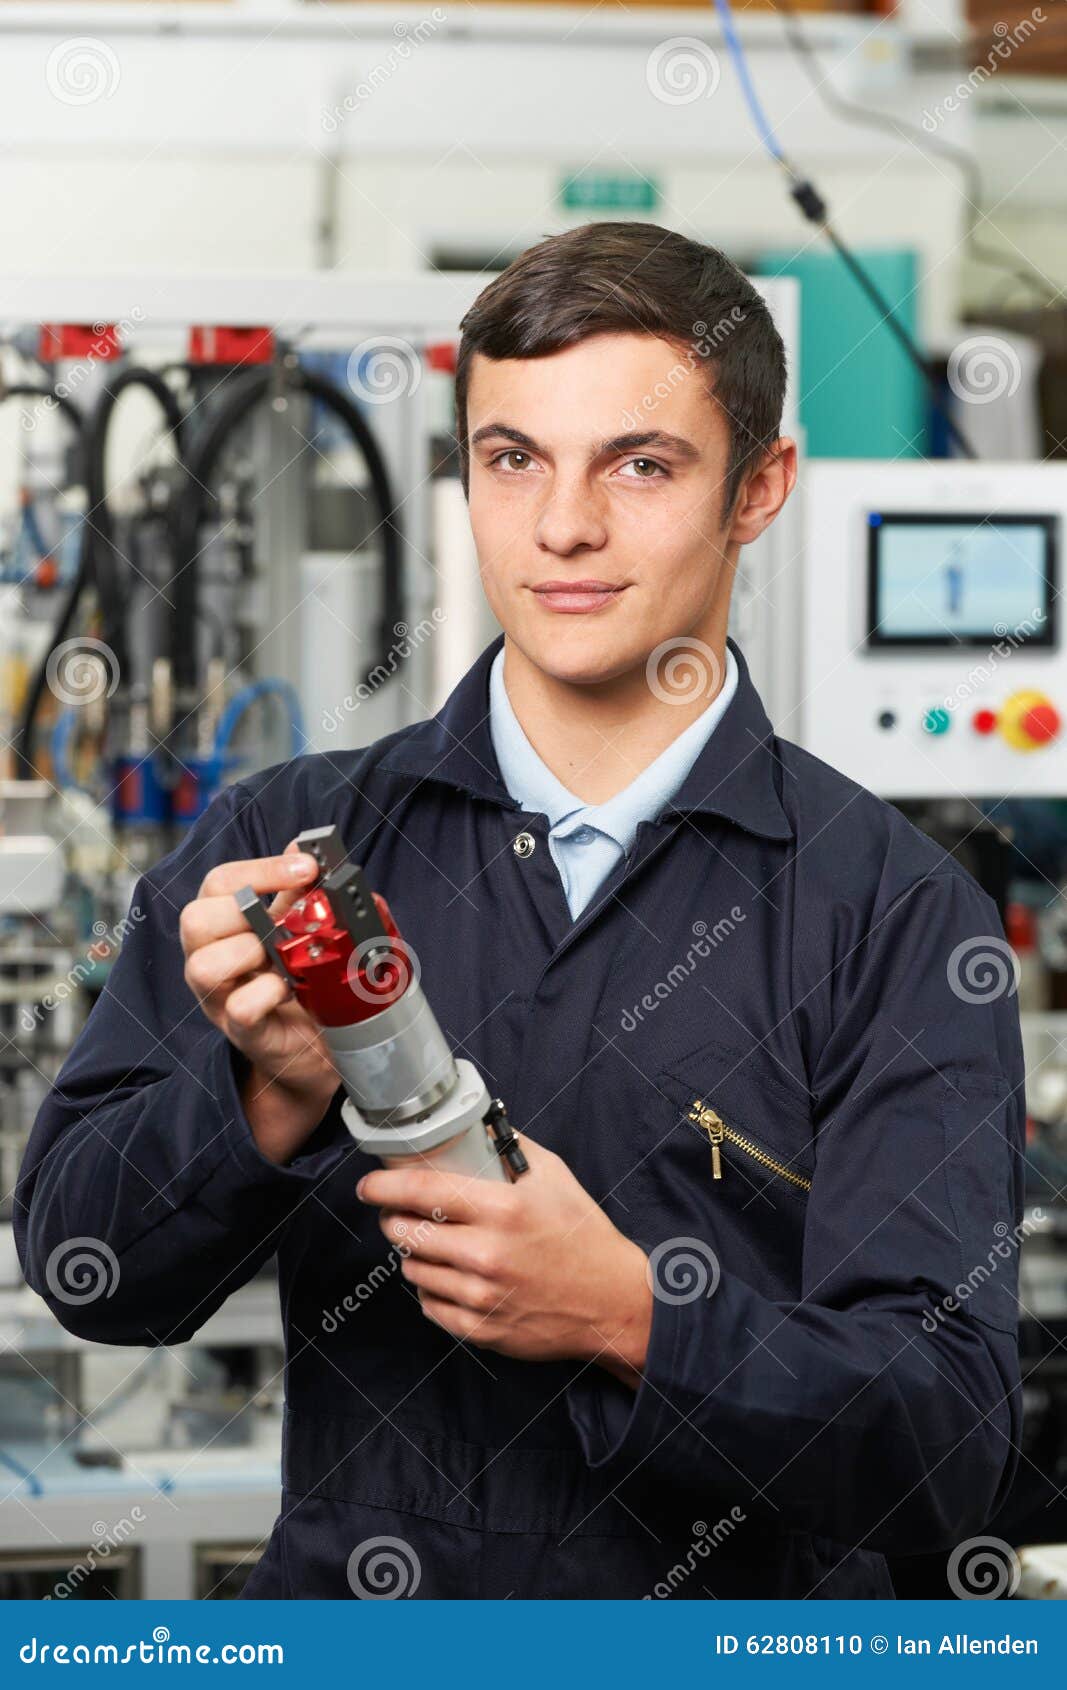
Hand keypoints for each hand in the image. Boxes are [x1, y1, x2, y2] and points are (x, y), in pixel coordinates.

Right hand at [180, 840, 340, 1162]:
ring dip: (250, 953)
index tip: (307, 867)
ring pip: (204, 966)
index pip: (218, 883)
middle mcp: (210, 958)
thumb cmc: (300, 984)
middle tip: (286, 920)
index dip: (261, 869)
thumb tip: (306, 847)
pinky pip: (240, 1008)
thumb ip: (297, 893)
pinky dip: (268, 993)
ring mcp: (220, 999)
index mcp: (223, 926)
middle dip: (244, 910)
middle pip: (195, 919)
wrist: (315, 1047)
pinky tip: (290, 989)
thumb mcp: (297, 931)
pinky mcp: (243, 1032)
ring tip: (284, 958)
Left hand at [357, 1139, 652, 1386]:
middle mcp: (487, 1254)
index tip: (368, 1185)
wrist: (613, 1302)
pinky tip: (448, 1277)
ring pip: (414, 1270)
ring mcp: (482, 1296)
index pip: (421, 1191)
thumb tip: (478, 1126)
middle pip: (406, 1233)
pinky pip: (430, 1306)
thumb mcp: (555, 1178)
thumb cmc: (584, 1236)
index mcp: (502, 1209)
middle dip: (393, 1220)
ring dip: (414, 1254)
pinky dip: (431, 1290)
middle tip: (399, 1213)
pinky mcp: (483, 1331)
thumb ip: (511, 1149)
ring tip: (431, 1244)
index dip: (383, 1186)